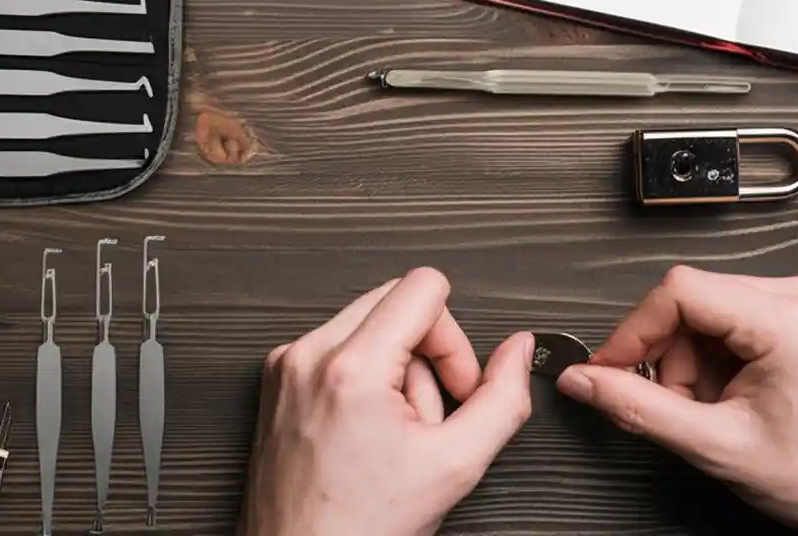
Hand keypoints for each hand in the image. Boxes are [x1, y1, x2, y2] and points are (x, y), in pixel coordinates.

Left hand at [240, 268, 533, 535]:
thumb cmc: (358, 527)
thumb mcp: (455, 465)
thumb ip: (502, 398)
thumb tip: (519, 350)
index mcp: (350, 366)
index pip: (423, 286)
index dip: (455, 338)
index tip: (456, 385)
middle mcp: (309, 355)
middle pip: (396, 302)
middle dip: (427, 355)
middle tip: (430, 415)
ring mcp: (288, 366)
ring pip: (369, 326)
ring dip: (396, 371)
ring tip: (394, 432)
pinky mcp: (279, 380)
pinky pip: (339, 350)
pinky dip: (363, 381)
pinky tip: (367, 431)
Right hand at [555, 266, 797, 535]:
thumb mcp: (717, 446)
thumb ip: (638, 408)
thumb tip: (582, 381)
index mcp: (791, 319)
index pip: (680, 291)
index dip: (634, 331)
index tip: (611, 369)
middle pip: (691, 300)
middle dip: (670, 357)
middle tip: (680, 407)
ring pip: (707, 311)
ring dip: (693, 362)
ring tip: (717, 410)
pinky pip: (732, 318)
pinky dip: (717, 359)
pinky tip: (735, 396)